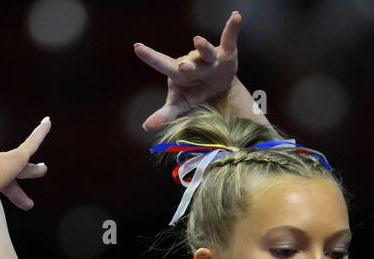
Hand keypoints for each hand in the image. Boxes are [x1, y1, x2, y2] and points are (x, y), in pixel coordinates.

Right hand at [0, 117, 52, 249]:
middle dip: (16, 191)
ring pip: (19, 163)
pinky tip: (48, 123)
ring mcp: (2, 161)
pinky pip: (30, 143)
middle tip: (28, 205)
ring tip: (43, 170)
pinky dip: (40, 133)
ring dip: (31, 169)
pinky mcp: (16, 157)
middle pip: (4, 179)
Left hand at [134, 10, 241, 132]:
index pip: (162, 64)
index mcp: (179, 74)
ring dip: (204, 47)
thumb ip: (165, 115)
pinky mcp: (226, 54)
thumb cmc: (193, 93)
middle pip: (189, 63)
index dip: (150, 57)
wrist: (217, 89)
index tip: (138, 47)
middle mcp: (193, 63)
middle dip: (188, 65)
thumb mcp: (180, 104)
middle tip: (183, 66)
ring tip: (198, 41)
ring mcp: (209, 58)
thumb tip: (146, 127)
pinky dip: (232, 28)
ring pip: (207, 52)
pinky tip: (236, 17)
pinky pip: (229, 39)